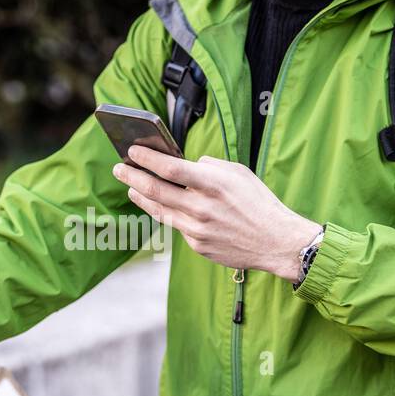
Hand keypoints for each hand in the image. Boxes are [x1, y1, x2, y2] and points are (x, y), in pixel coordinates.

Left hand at [113, 145, 322, 283]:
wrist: (275, 241)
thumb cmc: (258, 202)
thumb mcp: (238, 174)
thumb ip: (209, 167)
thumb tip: (184, 165)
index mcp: (213, 184)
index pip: (170, 168)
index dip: (147, 158)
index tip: (132, 150)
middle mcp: (201, 207)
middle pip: (155, 190)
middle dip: (132, 177)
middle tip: (119, 168)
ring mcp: (197, 229)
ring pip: (159, 210)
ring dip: (140, 197)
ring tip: (130, 187)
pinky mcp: (197, 245)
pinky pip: (177, 226)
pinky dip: (167, 213)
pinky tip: (159, 205)